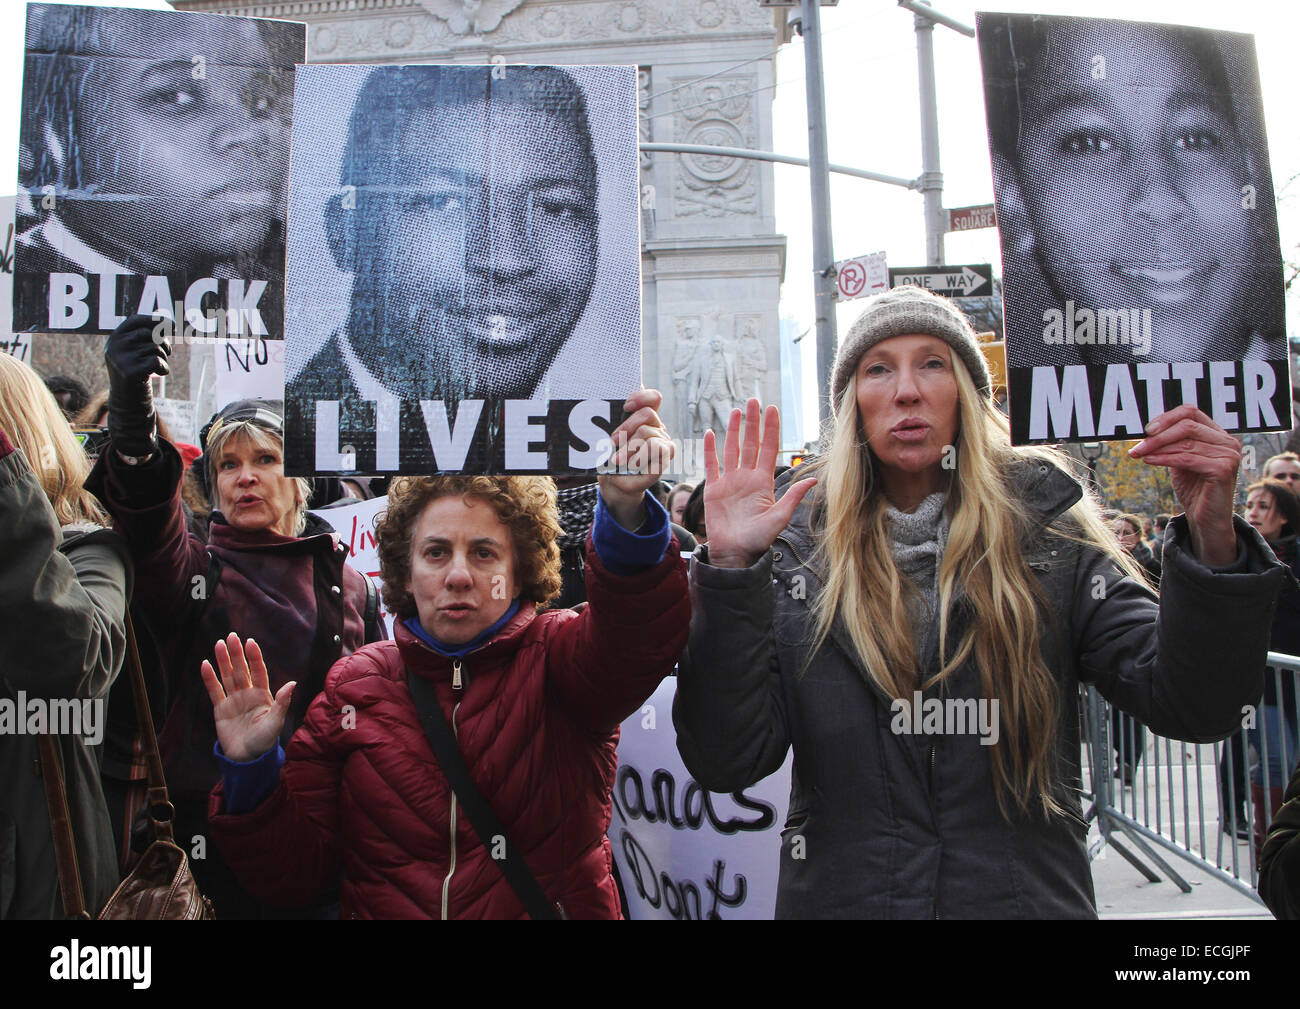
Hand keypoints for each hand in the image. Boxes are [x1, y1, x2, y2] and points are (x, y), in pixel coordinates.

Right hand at [105, 313, 169, 457]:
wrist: (128, 401)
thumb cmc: (137, 372)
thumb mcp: (137, 352)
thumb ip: (147, 337)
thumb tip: (168, 323)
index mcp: (114, 338)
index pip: (136, 320)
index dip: (156, 320)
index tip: (173, 325)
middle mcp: (114, 346)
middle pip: (150, 334)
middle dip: (164, 343)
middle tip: (167, 353)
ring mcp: (120, 359)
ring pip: (156, 348)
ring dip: (164, 358)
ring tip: (156, 368)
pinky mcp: (129, 371)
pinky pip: (157, 361)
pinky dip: (164, 368)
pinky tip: (159, 375)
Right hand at [200, 632, 294, 763]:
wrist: (247, 759)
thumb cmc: (265, 741)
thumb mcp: (275, 722)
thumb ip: (281, 702)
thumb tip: (292, 683)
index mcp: (263, 695)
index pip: (258, 671)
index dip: (254, 657)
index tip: (250, 642)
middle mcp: (248, 694)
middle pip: (241, 670)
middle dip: (236, 654)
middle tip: (231, 636)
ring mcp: (234, 700)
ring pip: (227, 676)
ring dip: (223, 661)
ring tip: (219, 644)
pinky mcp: (220, 709)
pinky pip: (214, 690)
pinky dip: (209, 678)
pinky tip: (205, 664)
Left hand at [598, 388, 674, 529]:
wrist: (615, 481)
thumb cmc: (611, 456)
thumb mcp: (608, 437)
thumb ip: (612, 423)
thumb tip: (603, 409)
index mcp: (644, 417)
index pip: (652, 398)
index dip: (642, 396)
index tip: (626, 405)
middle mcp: (656, 426)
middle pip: (648, 413)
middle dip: (627, 427)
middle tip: (612, 441)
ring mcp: (663, 440)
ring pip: (648, 432)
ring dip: (629, 447)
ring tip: (618, 459)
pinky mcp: (666, 455)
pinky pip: (656, 448)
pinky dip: (640, 456)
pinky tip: (632, 464)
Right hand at [704, 399, 815, 567]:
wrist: (735, 553)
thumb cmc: (759, 539)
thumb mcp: (780, 517)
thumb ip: (792, 496)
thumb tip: (813, 480)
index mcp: (764, 482)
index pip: (768, 449)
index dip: (771, 429)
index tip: (772, 409)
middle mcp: (747, 478)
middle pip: (750, 444)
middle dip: (753, 422)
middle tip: (753, 401)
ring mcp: (729, 482)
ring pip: (732, 449)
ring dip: (734, 430)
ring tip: (736, 411)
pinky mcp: (713, 489)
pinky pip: (711, 465)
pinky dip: (710, 450)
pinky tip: (711, 433)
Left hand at [1128, 405, 1239, 565]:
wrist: (1206, 519)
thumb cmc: (1193, 489)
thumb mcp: (1180, 460)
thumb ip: (1172, 443)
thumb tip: (1147, 429)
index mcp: (1219, 435)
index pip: (1192, 412)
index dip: (1167, 417)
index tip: (1146, 429)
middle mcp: (1228, 441)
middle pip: (1187, 425)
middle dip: (1158, 435)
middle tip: (1137, 446)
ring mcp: (1229, 455)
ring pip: (1185, 442)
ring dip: (1157, 447)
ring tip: (1139, 454)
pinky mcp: (1223, 469)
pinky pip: (1186, 458)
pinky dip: (1164, 458)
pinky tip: (1149, 460)